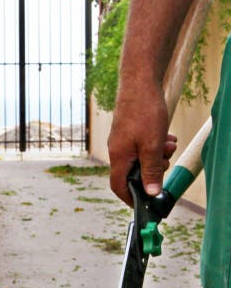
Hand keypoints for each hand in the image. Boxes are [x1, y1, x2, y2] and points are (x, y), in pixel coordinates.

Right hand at [108, 84, 177, 205]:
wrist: (140, 84)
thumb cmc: (144, 114)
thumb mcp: (152, 146)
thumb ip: (151, 170)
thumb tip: (150, 192)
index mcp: (119, 156)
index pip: (118, 186)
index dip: (130, 197)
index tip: (144, 203)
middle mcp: (117, 150)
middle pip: (133, 171)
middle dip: (152, 170)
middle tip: (167, 162)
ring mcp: (122, 140)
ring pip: (140, 157)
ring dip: (157, 155)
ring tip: (169, 144)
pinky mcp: (129, 131)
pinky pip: (142, 145)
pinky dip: (156, 144)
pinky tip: (167, 136)